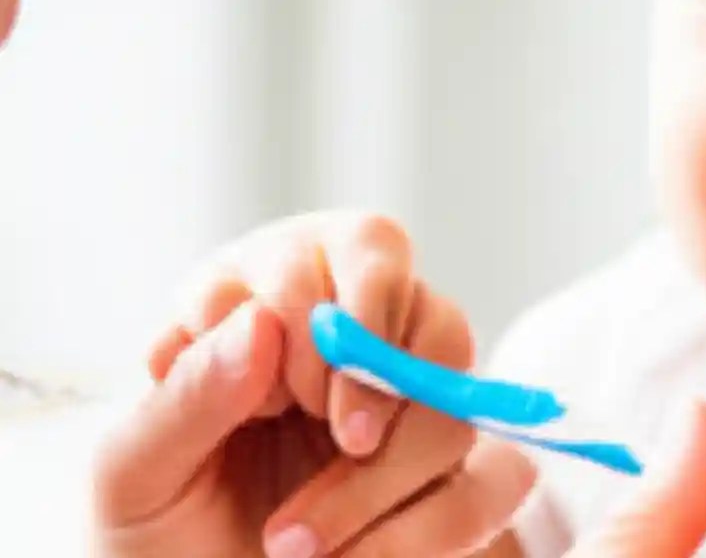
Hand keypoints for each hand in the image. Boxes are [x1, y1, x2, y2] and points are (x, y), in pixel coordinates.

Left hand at [92, 211, 534, 556]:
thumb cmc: (158, 541)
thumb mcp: (134, 475)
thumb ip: (186, 396)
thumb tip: (263, 323)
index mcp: (283, 304)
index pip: (361, 247)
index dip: (334, 317)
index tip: (279, 399)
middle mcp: (364, 349)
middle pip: (435, 316)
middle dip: (380, 391)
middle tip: (333, 445)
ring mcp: (418, 418)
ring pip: (463, 404)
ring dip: (387, 479)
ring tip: (298, 542)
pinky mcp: (459, 486)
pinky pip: (501, 481)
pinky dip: (430, 530)